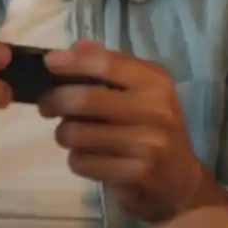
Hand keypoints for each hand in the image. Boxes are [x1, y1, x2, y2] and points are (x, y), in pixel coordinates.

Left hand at [39, 41, 221, 222]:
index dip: (73, 62)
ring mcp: (147, 145)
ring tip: (71, 134)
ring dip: (64, 134)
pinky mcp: (135, 174)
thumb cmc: (154, 127)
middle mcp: (155, 110)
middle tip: (47, 106)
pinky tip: (87, 157)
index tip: (49, 62)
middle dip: (54, 101)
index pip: (107, 64)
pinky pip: (83, 163)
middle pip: (85, 100)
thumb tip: (74, 47)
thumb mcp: (143, 91)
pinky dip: (76, 159)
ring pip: (77, 134)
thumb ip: (111, 67)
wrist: (180, 180)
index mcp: (155, 83)